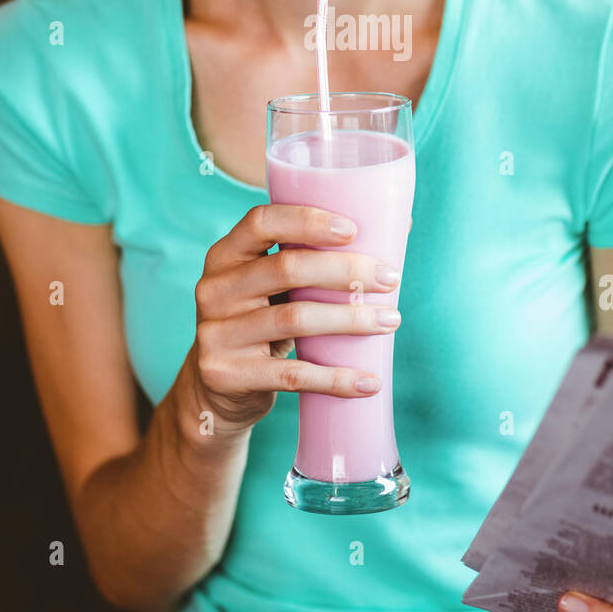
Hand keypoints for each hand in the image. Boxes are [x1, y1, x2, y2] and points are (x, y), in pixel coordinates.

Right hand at [190, 203, 401, 437]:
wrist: (217, 390)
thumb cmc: (263, 322)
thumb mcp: (270, 288)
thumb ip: (314, 258)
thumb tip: (399, 224)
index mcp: (225, 255)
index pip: (261, 222)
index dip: (307, 221)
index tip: (353, 229)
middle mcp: (213, 289)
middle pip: (286, 268)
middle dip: (345, 270)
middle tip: (389, 278)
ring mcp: (216, 334)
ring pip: (294, 319)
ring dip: (350, 319)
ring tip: (390, 320)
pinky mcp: (227, 375)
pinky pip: (291, 375)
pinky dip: (335, 378)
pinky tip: (368, 381)